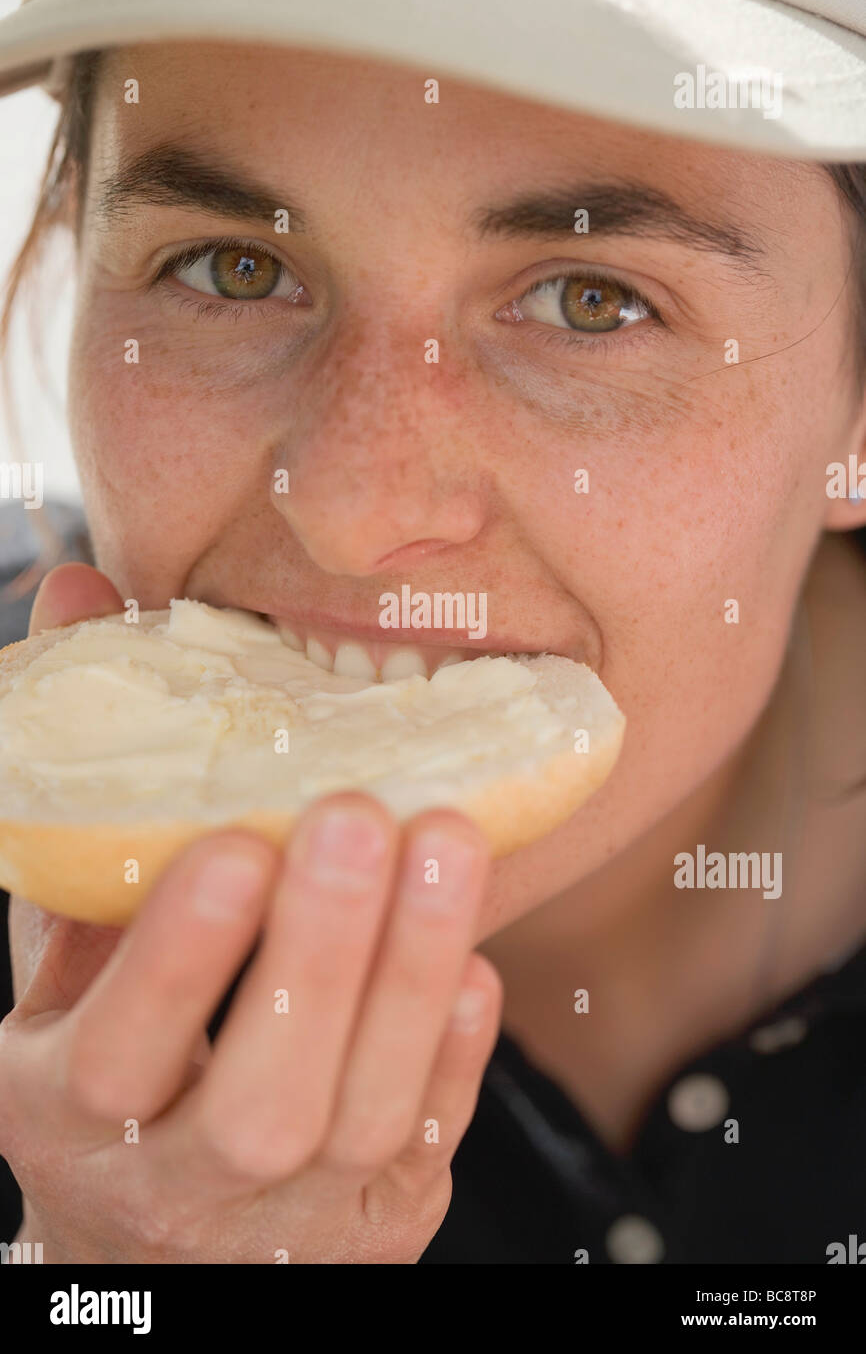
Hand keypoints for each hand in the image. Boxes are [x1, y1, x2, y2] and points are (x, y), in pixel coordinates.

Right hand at [0, 564, 501, 1262]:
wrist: (157, 1243)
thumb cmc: (108, 1057)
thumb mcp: (65, 950)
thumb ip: (82, 794)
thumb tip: (82, 596)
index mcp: (68, 1110)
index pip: (120, 1050)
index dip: (180, 953)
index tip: (240, 840)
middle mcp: (175, 1181)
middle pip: (259, 1096)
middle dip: (321, 954)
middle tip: (365, 814)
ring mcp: (285, 1218)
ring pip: (362, 1117)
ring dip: (410, 976)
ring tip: (448, 839)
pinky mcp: (376, 1219)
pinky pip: (427, 1140)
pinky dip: (452, 1050)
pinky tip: (473, 957)